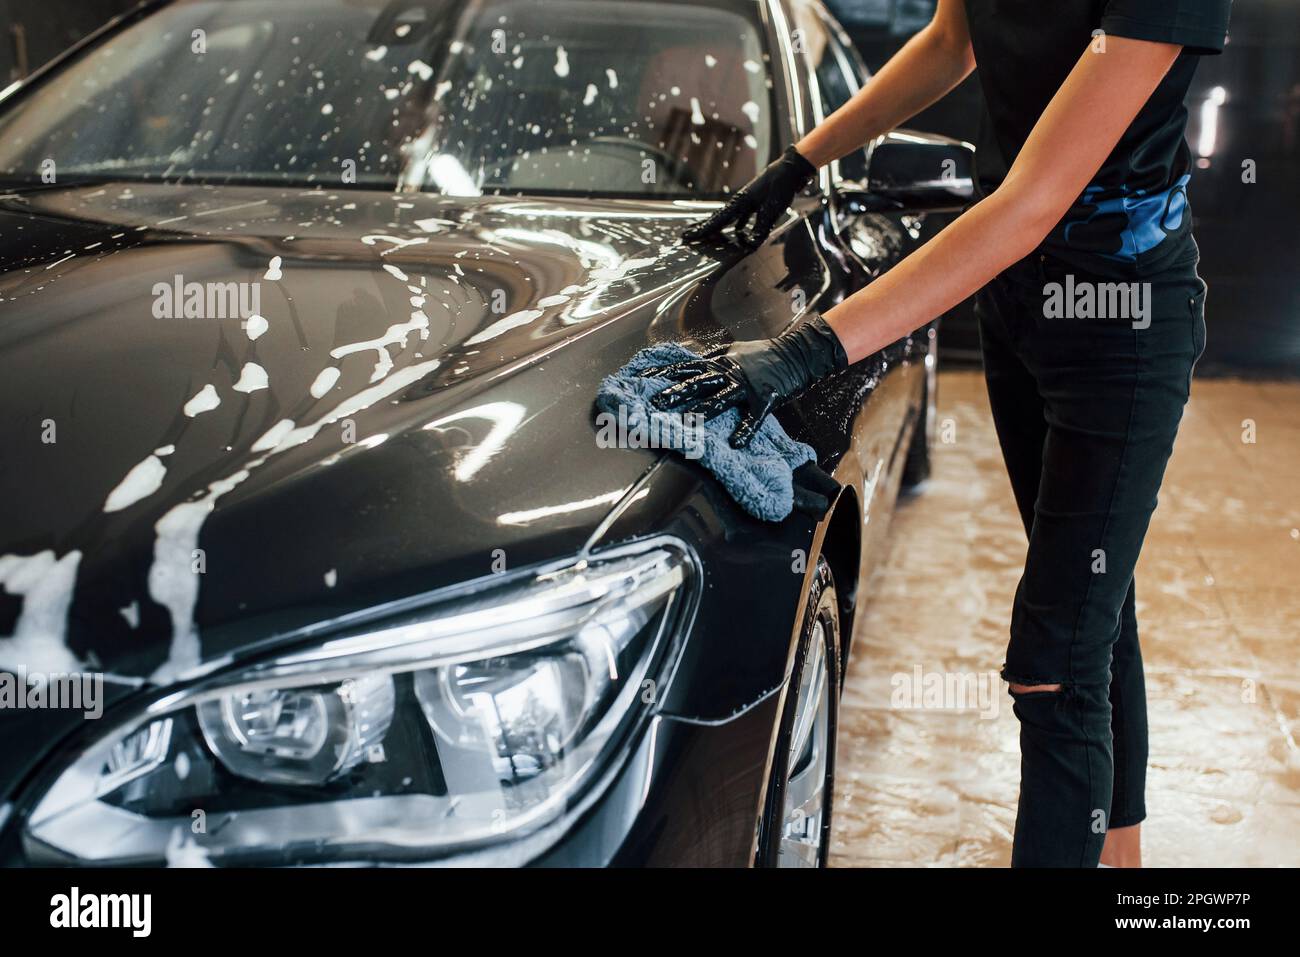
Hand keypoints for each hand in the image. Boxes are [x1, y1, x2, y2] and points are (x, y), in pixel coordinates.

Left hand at [642, 315, 846, 447]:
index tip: (641, 380)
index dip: (663, 374)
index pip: (685, 367)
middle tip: (654, 405)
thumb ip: (713, 355)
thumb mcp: (734, 350)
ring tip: (684, 424)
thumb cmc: (764, 354)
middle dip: (675, 394)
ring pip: (720, 399)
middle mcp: (728, 373)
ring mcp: (746, 387)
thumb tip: (692, 358)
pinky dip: (745, 430)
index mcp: (719, 363)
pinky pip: (754, 418)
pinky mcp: (765, 400)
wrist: (795, 354)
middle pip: (697, 383)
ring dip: (701, 412)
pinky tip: (735, 443)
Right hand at [683, 145, 816, 246]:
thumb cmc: (780, 185)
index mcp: (740, 202)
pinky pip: (741, 216)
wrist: (790, 168)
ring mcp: (747, 201)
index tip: (690, 235)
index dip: (704, 230)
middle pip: (718, 218)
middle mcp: (740, 201)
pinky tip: (738, 232)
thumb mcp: (772, 209)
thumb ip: (760, 228)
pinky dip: (737, 225)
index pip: (718, 219)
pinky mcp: (756, 202)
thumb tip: (750, 245)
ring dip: (718, 227)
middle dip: (704, 228)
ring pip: (728, 217)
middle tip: (688, 235)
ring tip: (707, 234)